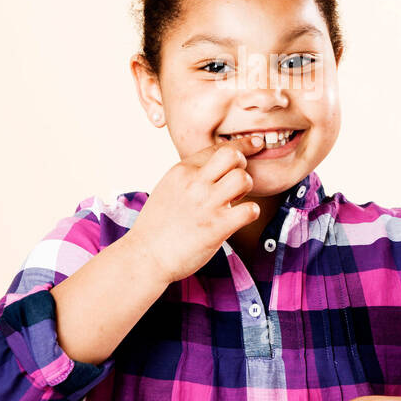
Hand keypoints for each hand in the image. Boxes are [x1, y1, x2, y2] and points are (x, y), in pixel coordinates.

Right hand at [126, 135, 265, 285]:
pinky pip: (250, 210)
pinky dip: (251, 213)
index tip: (256, 143)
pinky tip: (240, 218)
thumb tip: (209, 170)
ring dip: (246, 189)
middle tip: (237, 181)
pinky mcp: (217, 227)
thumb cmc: (155, 226)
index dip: (241, 145)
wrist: (145, 256)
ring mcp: (207, 204)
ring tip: (235, 200)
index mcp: (182, 171)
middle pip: (233, 156)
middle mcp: (195, 183)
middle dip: (242, 165)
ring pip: (243, 179)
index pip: (217, 148)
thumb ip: (188, 176)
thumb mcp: (167, 188)